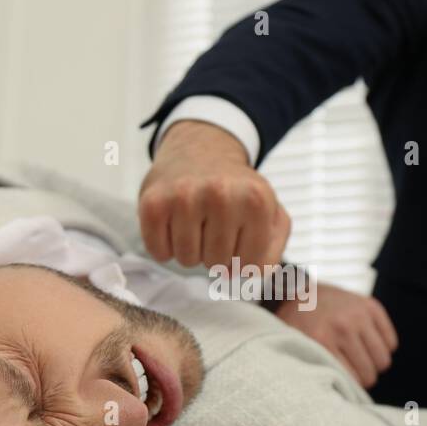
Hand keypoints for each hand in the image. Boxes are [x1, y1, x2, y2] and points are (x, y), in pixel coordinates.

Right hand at [139, 120, 290, 269]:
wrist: (199, 150)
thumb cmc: (236, 191)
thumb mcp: (272, 213)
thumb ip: (271, 252)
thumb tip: (238, 275)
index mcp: (256, 200)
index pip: (250, 265)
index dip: (242, 258)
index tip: (238, 236)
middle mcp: (221, 195)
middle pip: (217, 264)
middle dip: (215, 253)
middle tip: (213, 225)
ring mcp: (184, 197)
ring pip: (187, 260)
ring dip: (190, 251)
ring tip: (195, 223)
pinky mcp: (153, 203)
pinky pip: (159, 253)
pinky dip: (165, 247)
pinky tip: (174, 224)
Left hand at [275, 282, 397, 388]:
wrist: (300, 290)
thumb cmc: (297, 325)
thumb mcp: (295, 347)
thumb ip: (313, 368)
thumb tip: (336, 397)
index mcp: (322, 340)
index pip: (351, 379)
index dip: (350, 388)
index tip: (346, 387)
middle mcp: (343, 327)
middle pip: (370, 372)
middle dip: (364, 379)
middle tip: (355, 375)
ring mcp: (359, 315)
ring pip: (383, 359)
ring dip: (375, 365)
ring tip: (362, 361)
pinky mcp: (372, 306)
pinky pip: (391, 341)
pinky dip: (383, 347)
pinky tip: (368, 346)